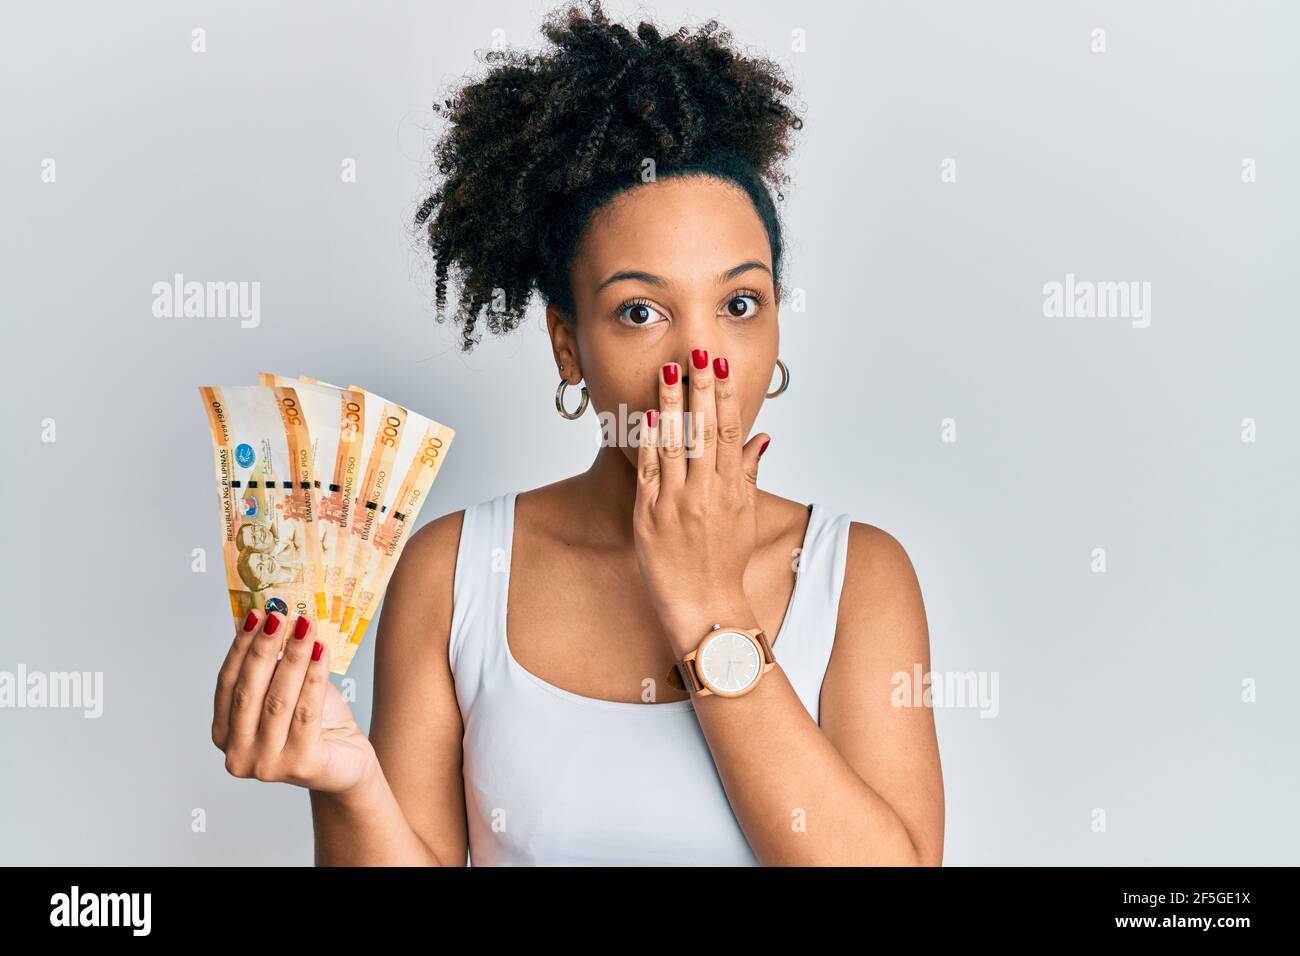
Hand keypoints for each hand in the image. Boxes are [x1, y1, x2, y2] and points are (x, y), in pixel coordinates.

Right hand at [213, 610, 377, 796]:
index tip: (254, 614)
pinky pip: (307, 712)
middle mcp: (238, 754)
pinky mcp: (300, 765)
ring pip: (279, 700)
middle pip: (249, 691)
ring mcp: (267, 765)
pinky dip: (314, 677)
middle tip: (279, 614)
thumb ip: (270, 667)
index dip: (240, 647)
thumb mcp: (285, 691)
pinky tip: (320, 651)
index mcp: (224, 734)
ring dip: (292, 657)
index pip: (227, 683)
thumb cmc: (313, 725)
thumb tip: (269, 619)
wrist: (346, 761)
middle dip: (264, 647)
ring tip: (305, 625)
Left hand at [633, 349, 769, 655]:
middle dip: (701, 389)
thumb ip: (748, 471)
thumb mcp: (745, 515)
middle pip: (703, 430)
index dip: (726, 397)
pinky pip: (648, 471)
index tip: (721, 368)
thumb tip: (761, 436)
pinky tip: (646, 414)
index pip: (729, 432)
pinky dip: (648, 442)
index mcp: (731, 490)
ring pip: (674, 444)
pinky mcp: (648, 515)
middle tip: (699, 354)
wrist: (704, 606)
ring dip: (671, 404)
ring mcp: (676, 503)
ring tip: (668, 371)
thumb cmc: (725, 561)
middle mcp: (705, 493)